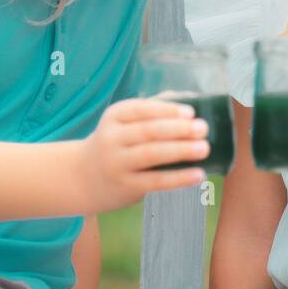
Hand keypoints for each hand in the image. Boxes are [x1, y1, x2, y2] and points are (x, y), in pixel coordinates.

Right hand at [80, 97, 209, 212]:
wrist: (83, 178)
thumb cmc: (116, 144)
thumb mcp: (122, 124)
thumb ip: (150, 112)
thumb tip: (187, 102)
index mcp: (114, 116)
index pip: (141, 109)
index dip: (167, 110)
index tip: (191, 112)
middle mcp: (112, 138)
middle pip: (148, 131)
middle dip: (179, 129)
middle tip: (203, 128)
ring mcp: (117, 163)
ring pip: (152, 154)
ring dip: (181, 150)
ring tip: (204, 148)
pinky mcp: (126, 186)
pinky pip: (155, 181)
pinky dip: (179, 178)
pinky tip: (198, 174)